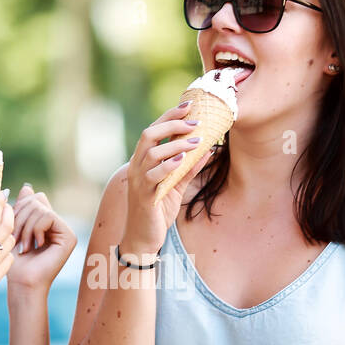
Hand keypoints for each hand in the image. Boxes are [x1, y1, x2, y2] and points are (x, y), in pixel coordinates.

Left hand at [6, 184, 76, 293]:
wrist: (22, 283)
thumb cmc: (14, 262)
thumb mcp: (14, 229)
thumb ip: (22, 208)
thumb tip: (28, 187)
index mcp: (46, 222)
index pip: (33, 197)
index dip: (18, 209)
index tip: (12, 231)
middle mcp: (59, 224)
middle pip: (37, 199)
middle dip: (20, 217)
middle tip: (16, 239)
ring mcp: (65, 230)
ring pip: (40, 208)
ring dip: (25, 227)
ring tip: (24, 246)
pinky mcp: (70, 237)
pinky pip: (48, 216)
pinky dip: (36, 230)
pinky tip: (36, 246)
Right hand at [119, 101, 212, 255]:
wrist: (143, 240)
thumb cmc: (157, 212)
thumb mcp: (176, 187)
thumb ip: (188, 169)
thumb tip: (208, 150)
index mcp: (142, 162)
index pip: (152, 130)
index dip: (169, 116)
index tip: (189, 105)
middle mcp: (136, 167)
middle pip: (149, 134)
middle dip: (172, 124)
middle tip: (195, 122)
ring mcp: (138, 181)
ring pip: (151, 153)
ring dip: (175, 144)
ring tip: (196, 142)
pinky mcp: (143, 196)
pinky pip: (153, 176)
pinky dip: (168, 165)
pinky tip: (183, 160)